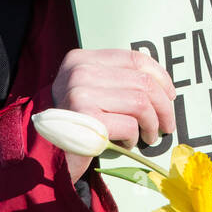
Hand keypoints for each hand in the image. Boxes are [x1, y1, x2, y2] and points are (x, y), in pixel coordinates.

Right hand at [50, 48, 176, 183]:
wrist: (40, 152)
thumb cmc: (73, 121)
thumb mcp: (90, 90)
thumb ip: (116, 80)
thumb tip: (162, 85)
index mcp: (82, 59)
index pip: (134, 58)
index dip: (160, 77)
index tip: (170, 95)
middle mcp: (79, 72)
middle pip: (143, 82)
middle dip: (164, 107)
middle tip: (167, 124)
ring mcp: (81, 94)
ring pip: (141, 103)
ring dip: (152, 124)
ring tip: (150, 136)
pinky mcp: (87, 120)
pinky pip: (130, 125)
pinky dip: (134, 137)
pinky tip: (127, 143)